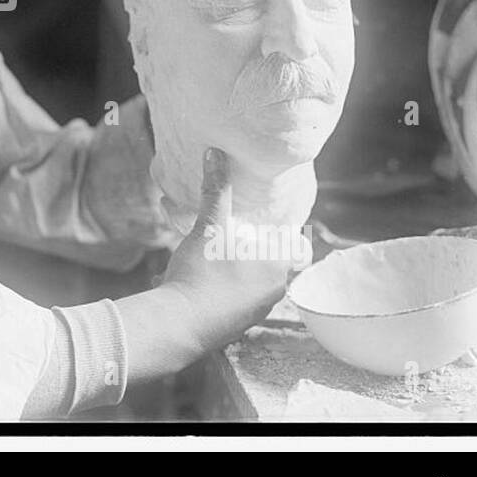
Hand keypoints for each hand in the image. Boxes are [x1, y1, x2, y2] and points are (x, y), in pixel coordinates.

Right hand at [159, 147, 291, 354]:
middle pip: (277, 261)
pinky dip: (232, 285)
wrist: (179, 324)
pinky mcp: (238, 323)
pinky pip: (243, 298)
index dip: (286, 228)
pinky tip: (210, 277)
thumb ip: (216, 191)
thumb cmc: (201, 274)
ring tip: (223, 251)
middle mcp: (275, 290)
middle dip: (260, 246)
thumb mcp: (208, 228)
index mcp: (278, 266)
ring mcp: (257, 310)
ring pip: (259, 281)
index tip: (269, 216)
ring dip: (245, 267)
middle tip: (241, 228)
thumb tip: (214, 153)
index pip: (297, 243)